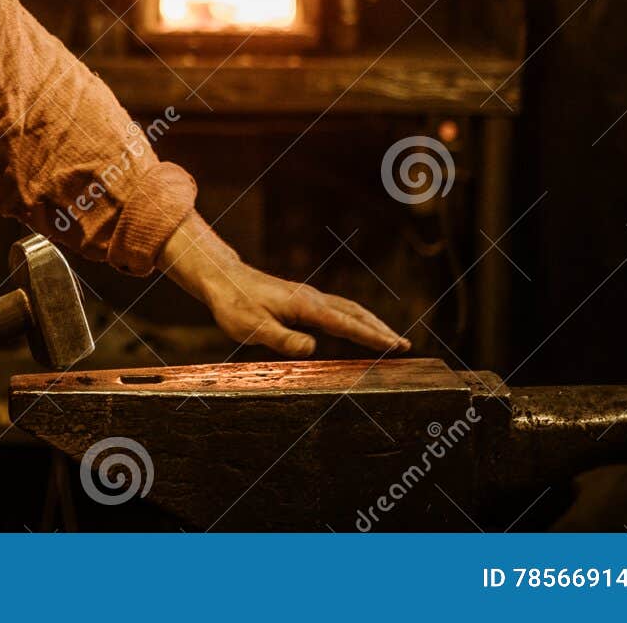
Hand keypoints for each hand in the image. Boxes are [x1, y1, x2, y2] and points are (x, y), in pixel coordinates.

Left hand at [158, 219, 410, 356]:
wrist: (221, 278)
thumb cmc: (233, 304)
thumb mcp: (252, 327)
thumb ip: (281, 339)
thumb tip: (312, 348)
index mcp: (304, 306)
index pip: (345, 323)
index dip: (371, 336)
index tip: (395, 346)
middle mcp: (311, 298)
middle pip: (355, 313)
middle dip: (380, 329)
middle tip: (405, 346)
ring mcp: (308, 297)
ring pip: (348, 309)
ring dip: (371, 323)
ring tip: (390, 339)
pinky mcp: (302, 299)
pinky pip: (338, 308)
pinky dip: (356, 318)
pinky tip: (358, 327)